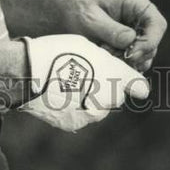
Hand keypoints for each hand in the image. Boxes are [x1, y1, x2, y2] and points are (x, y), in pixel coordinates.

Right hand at [18, 34, 149, 131]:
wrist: (30, 73)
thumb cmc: (58, 52)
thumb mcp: (87, 46)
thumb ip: (107, 61)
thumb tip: (121, 75)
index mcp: (115, 76)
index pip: (139, 86)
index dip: (133, 82)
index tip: (129, 80)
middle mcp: (109, 100)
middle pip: (116, 97)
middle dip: (107, 88)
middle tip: (86, 74)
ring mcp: (91, 114)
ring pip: (98, 107)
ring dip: (90, 99)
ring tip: (68, 83)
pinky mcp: (74, 124)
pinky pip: (80, 115)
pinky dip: (74, 107)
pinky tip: (60, 94)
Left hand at [64, 0, 166, 72]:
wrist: (65, 13)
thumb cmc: (77, 9)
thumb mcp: (90, 18)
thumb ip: (110, 29)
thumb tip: (131, 40)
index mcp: (135, 2)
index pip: (157, 24)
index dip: (150, 42)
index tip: (132, 54)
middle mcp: (140, 17)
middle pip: (153, 43)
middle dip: (136, 54)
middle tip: (113, 55)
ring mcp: (136, 32)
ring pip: (145, 55)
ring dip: (128, 61)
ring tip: (106, 54)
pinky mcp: (129, 45)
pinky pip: (135, 61)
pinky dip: (124, 65)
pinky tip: (108, 60)